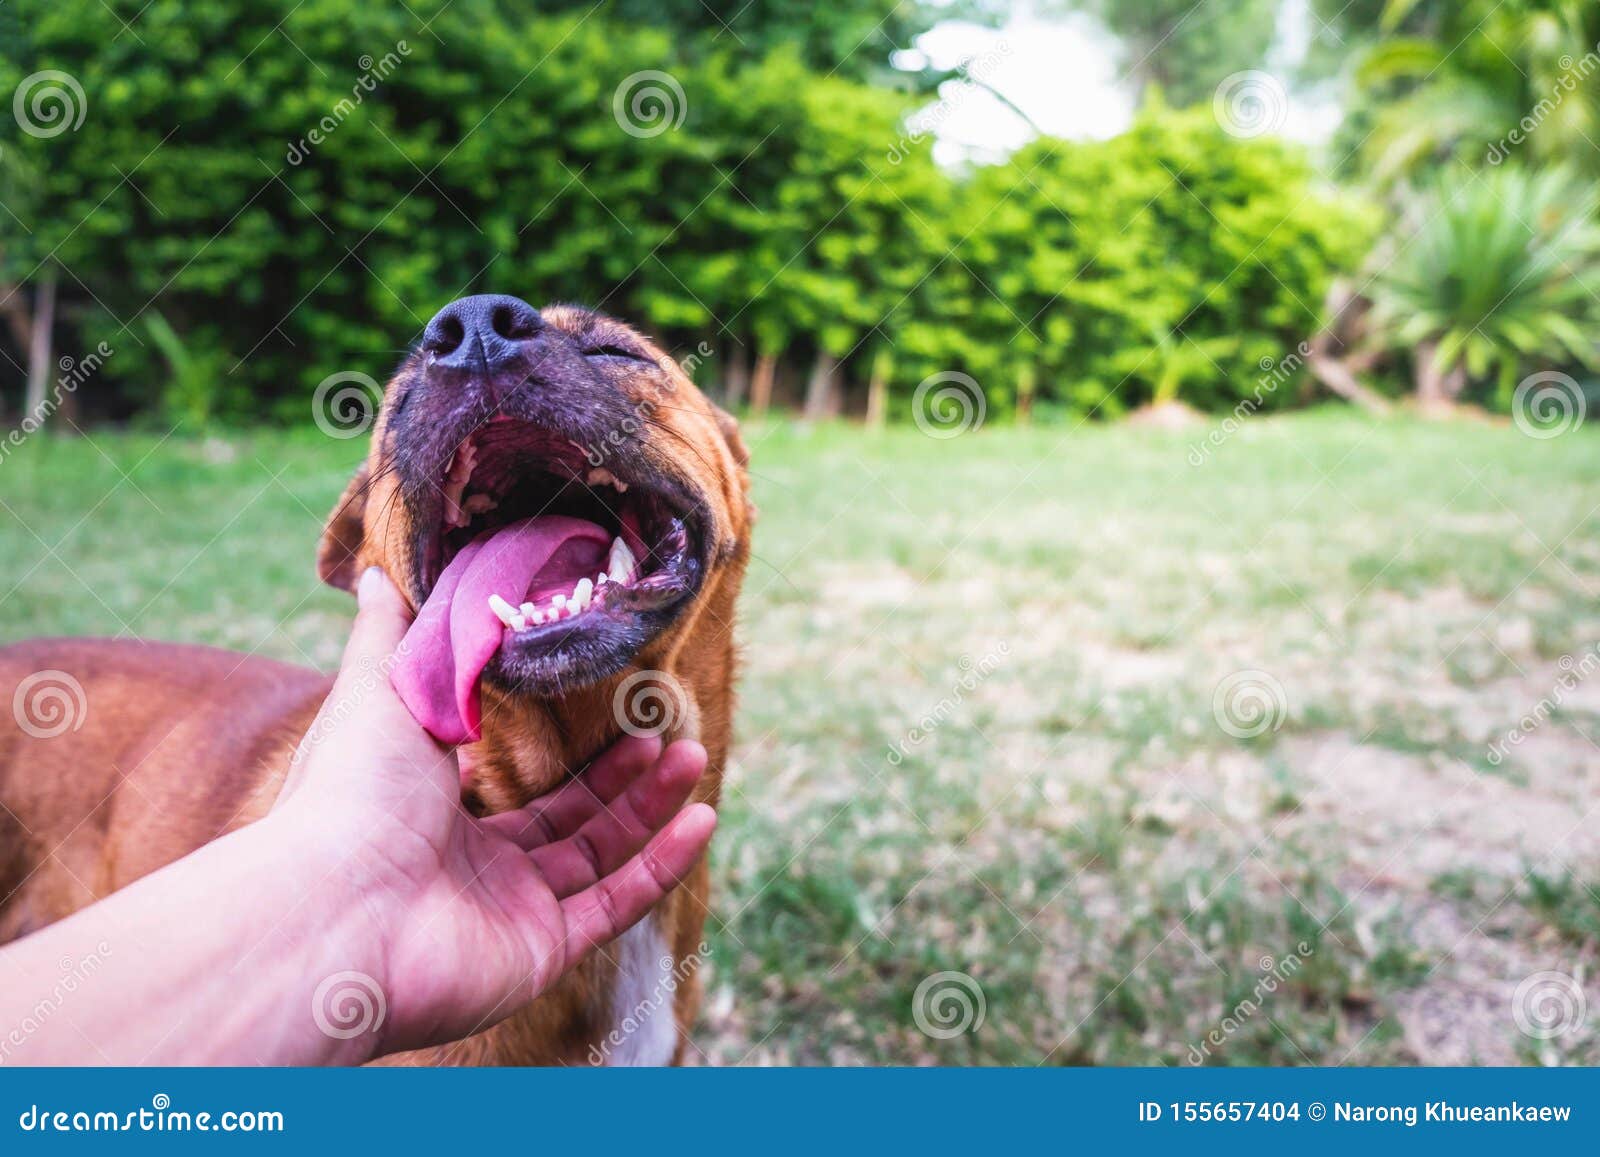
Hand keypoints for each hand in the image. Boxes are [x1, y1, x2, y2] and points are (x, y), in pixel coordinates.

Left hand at [272, 567, 715, 1057]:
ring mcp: (509, 913)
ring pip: (599, 859)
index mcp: (432, 811)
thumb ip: (392, 636)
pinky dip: (662, 867)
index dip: (559, 748)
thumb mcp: (378, 692)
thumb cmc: (351, 795)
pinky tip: (701, 820)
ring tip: (693, 757)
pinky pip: (614, 906)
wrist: (338, 910)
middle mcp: (473, 868)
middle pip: (567, 821)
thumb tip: (377, 571)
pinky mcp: (541, 951)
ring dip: (650, 810)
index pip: (508, 782)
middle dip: (621, 776)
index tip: (605, 704)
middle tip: (662, 731)